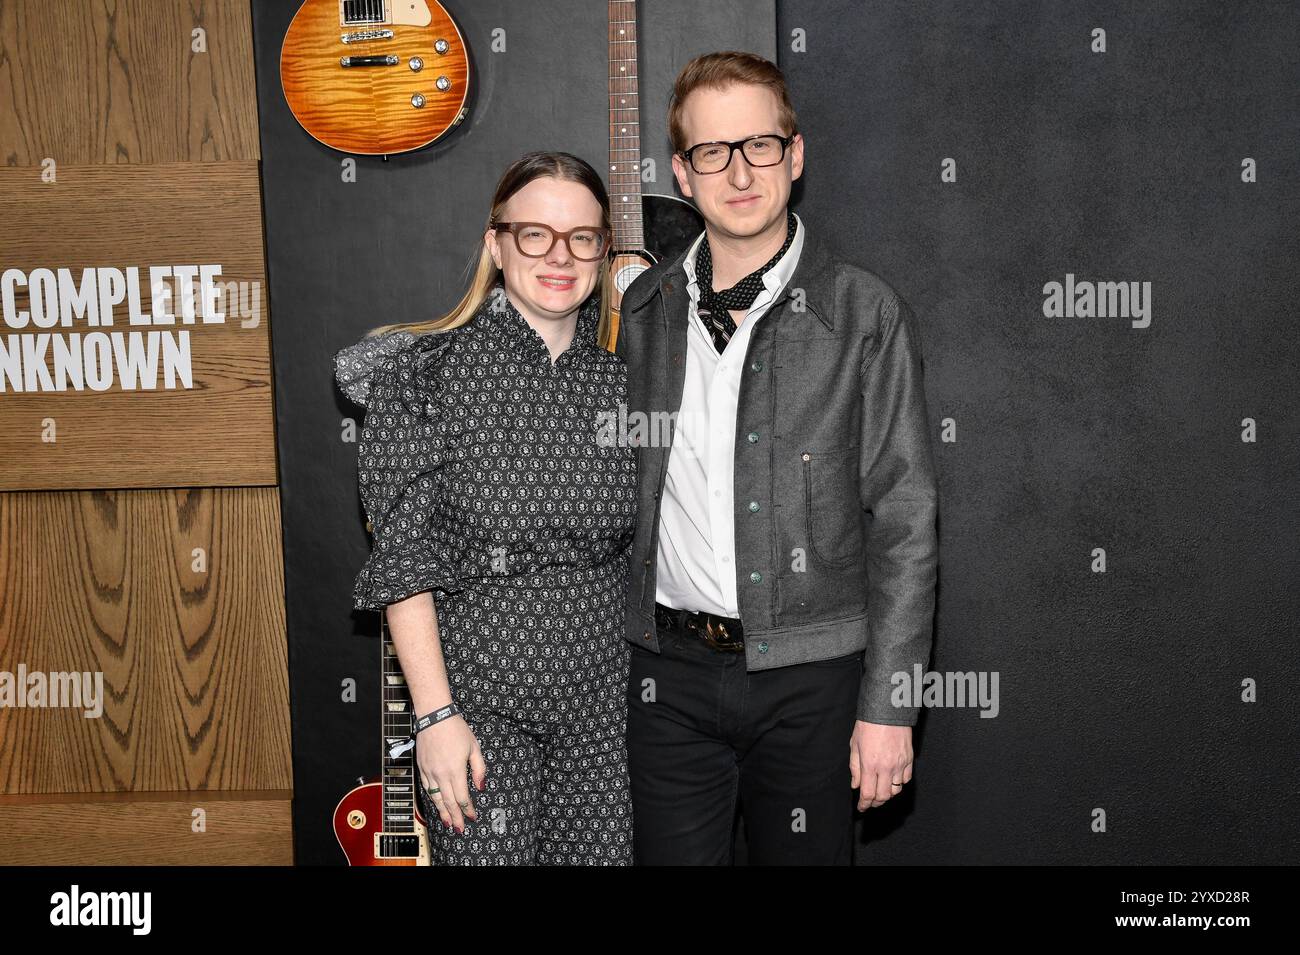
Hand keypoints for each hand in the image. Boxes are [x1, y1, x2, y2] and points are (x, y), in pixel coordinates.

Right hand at [415, 714, 486, 832]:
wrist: (434, 716)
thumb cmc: (456, 729)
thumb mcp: (474, 747)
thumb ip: (479, 769)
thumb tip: (481, 786)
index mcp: (456, 770)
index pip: (462, 797)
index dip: (468, 809)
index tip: (473, 817)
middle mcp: (441, 774)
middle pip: (448, 802)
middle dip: (455, 817)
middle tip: (459, 829)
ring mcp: (429, 772)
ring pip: (436, 798)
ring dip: (442, 812)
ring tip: (447, 823)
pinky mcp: (422, 768)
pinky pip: (427, 788)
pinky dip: (432, 798)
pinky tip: (437, 804)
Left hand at [849, 720, 912, 810]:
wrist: (888, 710)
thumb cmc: (868, 724)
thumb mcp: (855, 745)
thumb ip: (855, 767)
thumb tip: (856, 785)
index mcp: (870, 764)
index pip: (868, 793)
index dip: (864, 804)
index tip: (861, 807)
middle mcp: (886, 767)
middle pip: (884, 796)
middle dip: (876, 802)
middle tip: (870, 802)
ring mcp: (900, 764)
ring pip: (896, 790)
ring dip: (888, 794)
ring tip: (880, 791)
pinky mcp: (909, 759)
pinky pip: (906, 779)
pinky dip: (899, 784)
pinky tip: (892, 780)